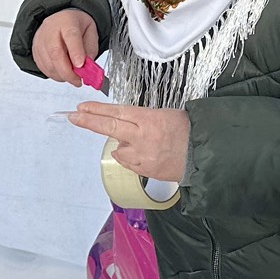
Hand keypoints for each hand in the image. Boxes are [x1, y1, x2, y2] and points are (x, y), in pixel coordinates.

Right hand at [32, 10, 98, 85]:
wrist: (59, 20)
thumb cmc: (75, 26)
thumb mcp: (90, 32)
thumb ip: (90, 50)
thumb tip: (87, 67)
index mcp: (67, 21)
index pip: (71, 36)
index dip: (76, 52)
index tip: (81, 66)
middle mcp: (50, 29)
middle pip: (56, 53)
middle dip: (68, 72)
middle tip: (78, 80)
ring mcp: (40, 41)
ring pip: (49, 64)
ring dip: (62, 75)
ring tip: (73, 76)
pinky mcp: (35, 51)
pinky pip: (44, 68)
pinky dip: (55, 75)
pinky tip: (63, 72)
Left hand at [69, 102, 189, 182]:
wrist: (206, 155)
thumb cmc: (188, 131)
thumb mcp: (165, 114)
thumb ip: (141, 119)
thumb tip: (122, 122)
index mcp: (149, 119)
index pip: (117, 112)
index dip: (97, 110)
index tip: (81, 108)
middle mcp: (143, 138)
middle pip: (110, 128)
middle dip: (89, 122)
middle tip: (73, 117)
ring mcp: (144, 157)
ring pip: (119, 150)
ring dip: (123, 146)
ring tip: (143, 143)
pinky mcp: (146, 171)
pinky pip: (129, 163)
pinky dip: (131, 158)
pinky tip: (146, 154)